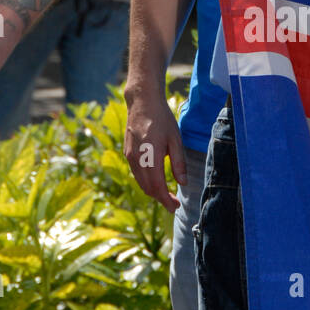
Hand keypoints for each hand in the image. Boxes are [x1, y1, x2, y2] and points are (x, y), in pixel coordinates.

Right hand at [123, 86, 186, 210]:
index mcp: (150, 156)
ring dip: (153, 192)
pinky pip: (136, 174)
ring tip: (167, 194)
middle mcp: (136, 159)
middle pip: (147, 188)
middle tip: (174, 203)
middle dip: (161, 199)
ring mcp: (130, 156)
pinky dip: (146, 182)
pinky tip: (157, 181)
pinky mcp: (127, 153)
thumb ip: (178, 162)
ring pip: (141, 182)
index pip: (157, 186)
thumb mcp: (176, 139)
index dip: (166, 200)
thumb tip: (182, 183)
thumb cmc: (162, 119)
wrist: (142, 102)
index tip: (175, 207)